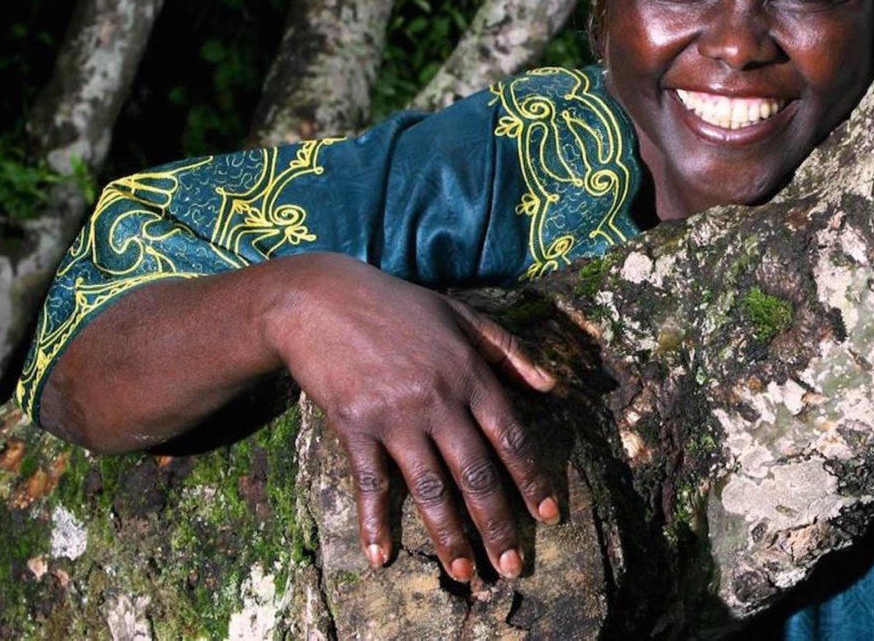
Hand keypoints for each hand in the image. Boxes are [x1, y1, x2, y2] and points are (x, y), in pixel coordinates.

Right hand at [266, 253, 559, 581]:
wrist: (321, 300)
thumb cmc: (398, 305)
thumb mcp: (462, 315)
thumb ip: (510, 349)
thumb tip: (552, 385)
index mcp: (470, 373)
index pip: (511, 437)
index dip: (532, 480)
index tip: (549, 516)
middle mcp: (439, 400)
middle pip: (476, 473)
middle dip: (497, 524)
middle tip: (511, 567)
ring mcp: (396, 416)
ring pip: (430, 488)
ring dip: (449, 536)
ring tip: (465, 574)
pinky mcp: (356, 426)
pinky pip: (371, 482)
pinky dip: (375, 521)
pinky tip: (381, 556)